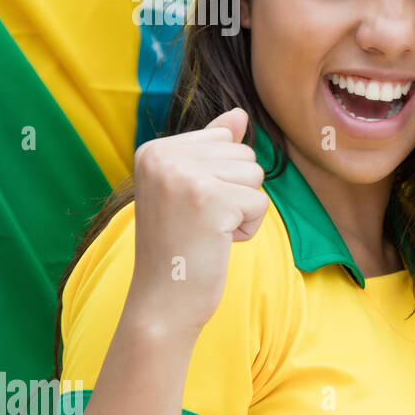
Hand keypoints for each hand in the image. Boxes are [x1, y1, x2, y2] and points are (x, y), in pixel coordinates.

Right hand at [129, 108, 268, 334]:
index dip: (221, 179)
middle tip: (201, 223)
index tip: (189, 207)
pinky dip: (247, 228)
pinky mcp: (211, 199)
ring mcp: (185, 176)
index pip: (225, 140)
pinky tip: (217, 242)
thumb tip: (239, 114)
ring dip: (243, 210)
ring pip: (255, 176)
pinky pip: (260, 202)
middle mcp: (163, 156)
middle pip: (244, 155)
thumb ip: (213, 149)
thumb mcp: (190, 189)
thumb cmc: (180, 246)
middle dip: (236, 193)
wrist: (163, 300)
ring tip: (208, 231)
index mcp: (154, 149)